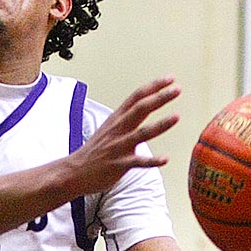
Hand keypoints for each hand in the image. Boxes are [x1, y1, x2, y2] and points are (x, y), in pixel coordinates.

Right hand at [68, 76, 180, 194]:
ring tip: (176, 117)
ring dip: (160, 124)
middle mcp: (118, 130)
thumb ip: (126, 119)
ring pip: (142, 133)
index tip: (170, 79)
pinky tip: (165, 159)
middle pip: (141, 109)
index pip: (136, 97)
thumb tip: (143, 108)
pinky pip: (137, 162)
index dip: (154, 86)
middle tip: (176, 89)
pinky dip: (152, 161)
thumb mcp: (109, 129)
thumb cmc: (95, 151)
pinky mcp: (119, 164)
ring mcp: (118, 146)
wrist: (74, 172)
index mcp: (117, 119)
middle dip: (159, 98)